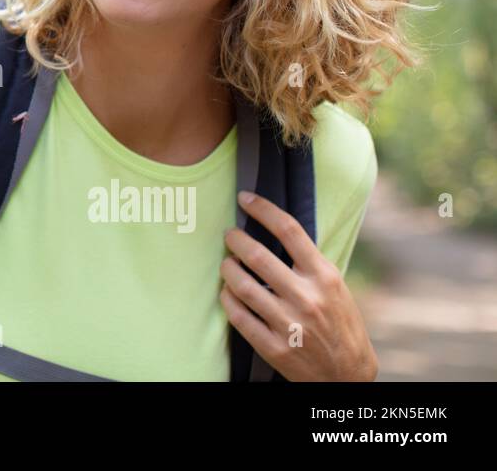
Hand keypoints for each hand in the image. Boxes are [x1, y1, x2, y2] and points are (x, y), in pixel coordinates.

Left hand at [220, 191, 377, 380]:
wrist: (348, 375)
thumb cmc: (340, 324)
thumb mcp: (335, 288)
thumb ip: (308, 264)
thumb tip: (273, 231)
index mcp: (325, 277)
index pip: (290, 230)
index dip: (263, 209)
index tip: (245, 199)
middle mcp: (307, 298)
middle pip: (258, 256)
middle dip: (236, 240)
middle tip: (229, 235)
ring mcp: (290, 324)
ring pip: (242, 285)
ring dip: (227, 268)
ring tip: (226, 263)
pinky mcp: (274, 348)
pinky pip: (238, 316)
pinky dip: (227, 299)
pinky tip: (227, 292)